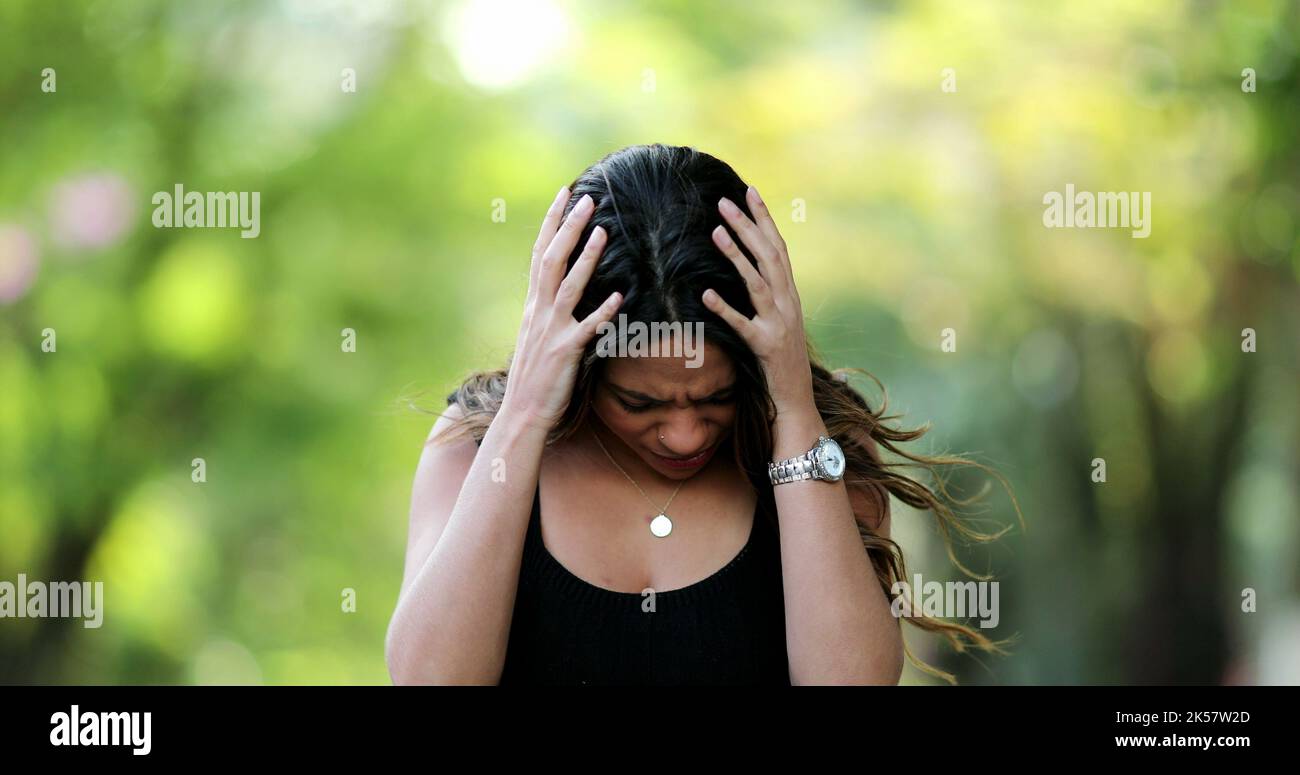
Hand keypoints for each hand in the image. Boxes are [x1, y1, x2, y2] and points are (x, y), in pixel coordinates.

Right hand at [501, 187, 622, 429]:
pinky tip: (620, 297)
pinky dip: (603, 312)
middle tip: (587, 200)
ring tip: (603, 232)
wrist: (522, 412)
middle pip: (552, 260)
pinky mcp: (566, 352)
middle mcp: (538, 311)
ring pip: (569, 286)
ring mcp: (551, 330)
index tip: (564, 195)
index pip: (540, 254)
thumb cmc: (535, 375)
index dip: (551, 222)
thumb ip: (550, 309)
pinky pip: (587, 328)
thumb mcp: (537, 334)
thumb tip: (567, 286)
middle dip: (569, 228)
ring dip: (587, 258)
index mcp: (532, 305)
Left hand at [702, 185, 814, 416]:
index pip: (778, 247)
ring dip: (736, 255)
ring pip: (757, 282)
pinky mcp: (765, 347)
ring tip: (715, 231)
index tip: (749, 191)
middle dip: (747, 226)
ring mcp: (779, 324)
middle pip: (768, 256)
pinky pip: (742, 325)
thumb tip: (748, 265)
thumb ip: (768, 293)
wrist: (796, 400)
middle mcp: (788, 303)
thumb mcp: (779, 320)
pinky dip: (724, 308)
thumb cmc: (781, 360)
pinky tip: (704, 294)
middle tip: (723, 201)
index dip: (764, 218)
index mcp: (790, 294)